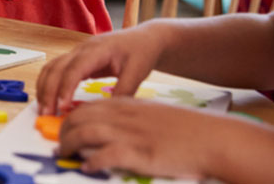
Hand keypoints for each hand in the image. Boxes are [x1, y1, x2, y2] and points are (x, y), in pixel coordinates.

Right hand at [36, 24, 165, 114]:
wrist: (144, 38)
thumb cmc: (141, 52)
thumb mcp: (137, 72)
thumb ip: (123, 91)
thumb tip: (107, 112)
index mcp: (97, 49)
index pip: (74, 68)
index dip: (65, 88)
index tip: (63, 107)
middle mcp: (82, 49)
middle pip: (56, 68)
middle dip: (48, 91)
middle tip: (47, 114)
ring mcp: (77, 53)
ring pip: (51, 67)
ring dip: (44, 88)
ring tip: (43, 109)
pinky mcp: (77, 60)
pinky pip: (56, 70)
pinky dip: (49, 84)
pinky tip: (50, 100)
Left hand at [57, 98, 233, 178]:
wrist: (214, 139)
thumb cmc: (189, 131)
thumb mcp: (155, 117)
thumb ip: (134, 120)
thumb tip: (115, 132)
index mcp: (129, 106)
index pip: (89, 106)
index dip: (71, 117)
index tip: (64, 128)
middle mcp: (125, 116)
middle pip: (80, 117)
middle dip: (63, 130)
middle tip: (58, 143)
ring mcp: (131, 134)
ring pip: (85, 132)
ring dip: (69, 144)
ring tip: (63, 154)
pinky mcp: (140, 153)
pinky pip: (105, 155)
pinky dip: (91, 161)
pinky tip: (87, 167)